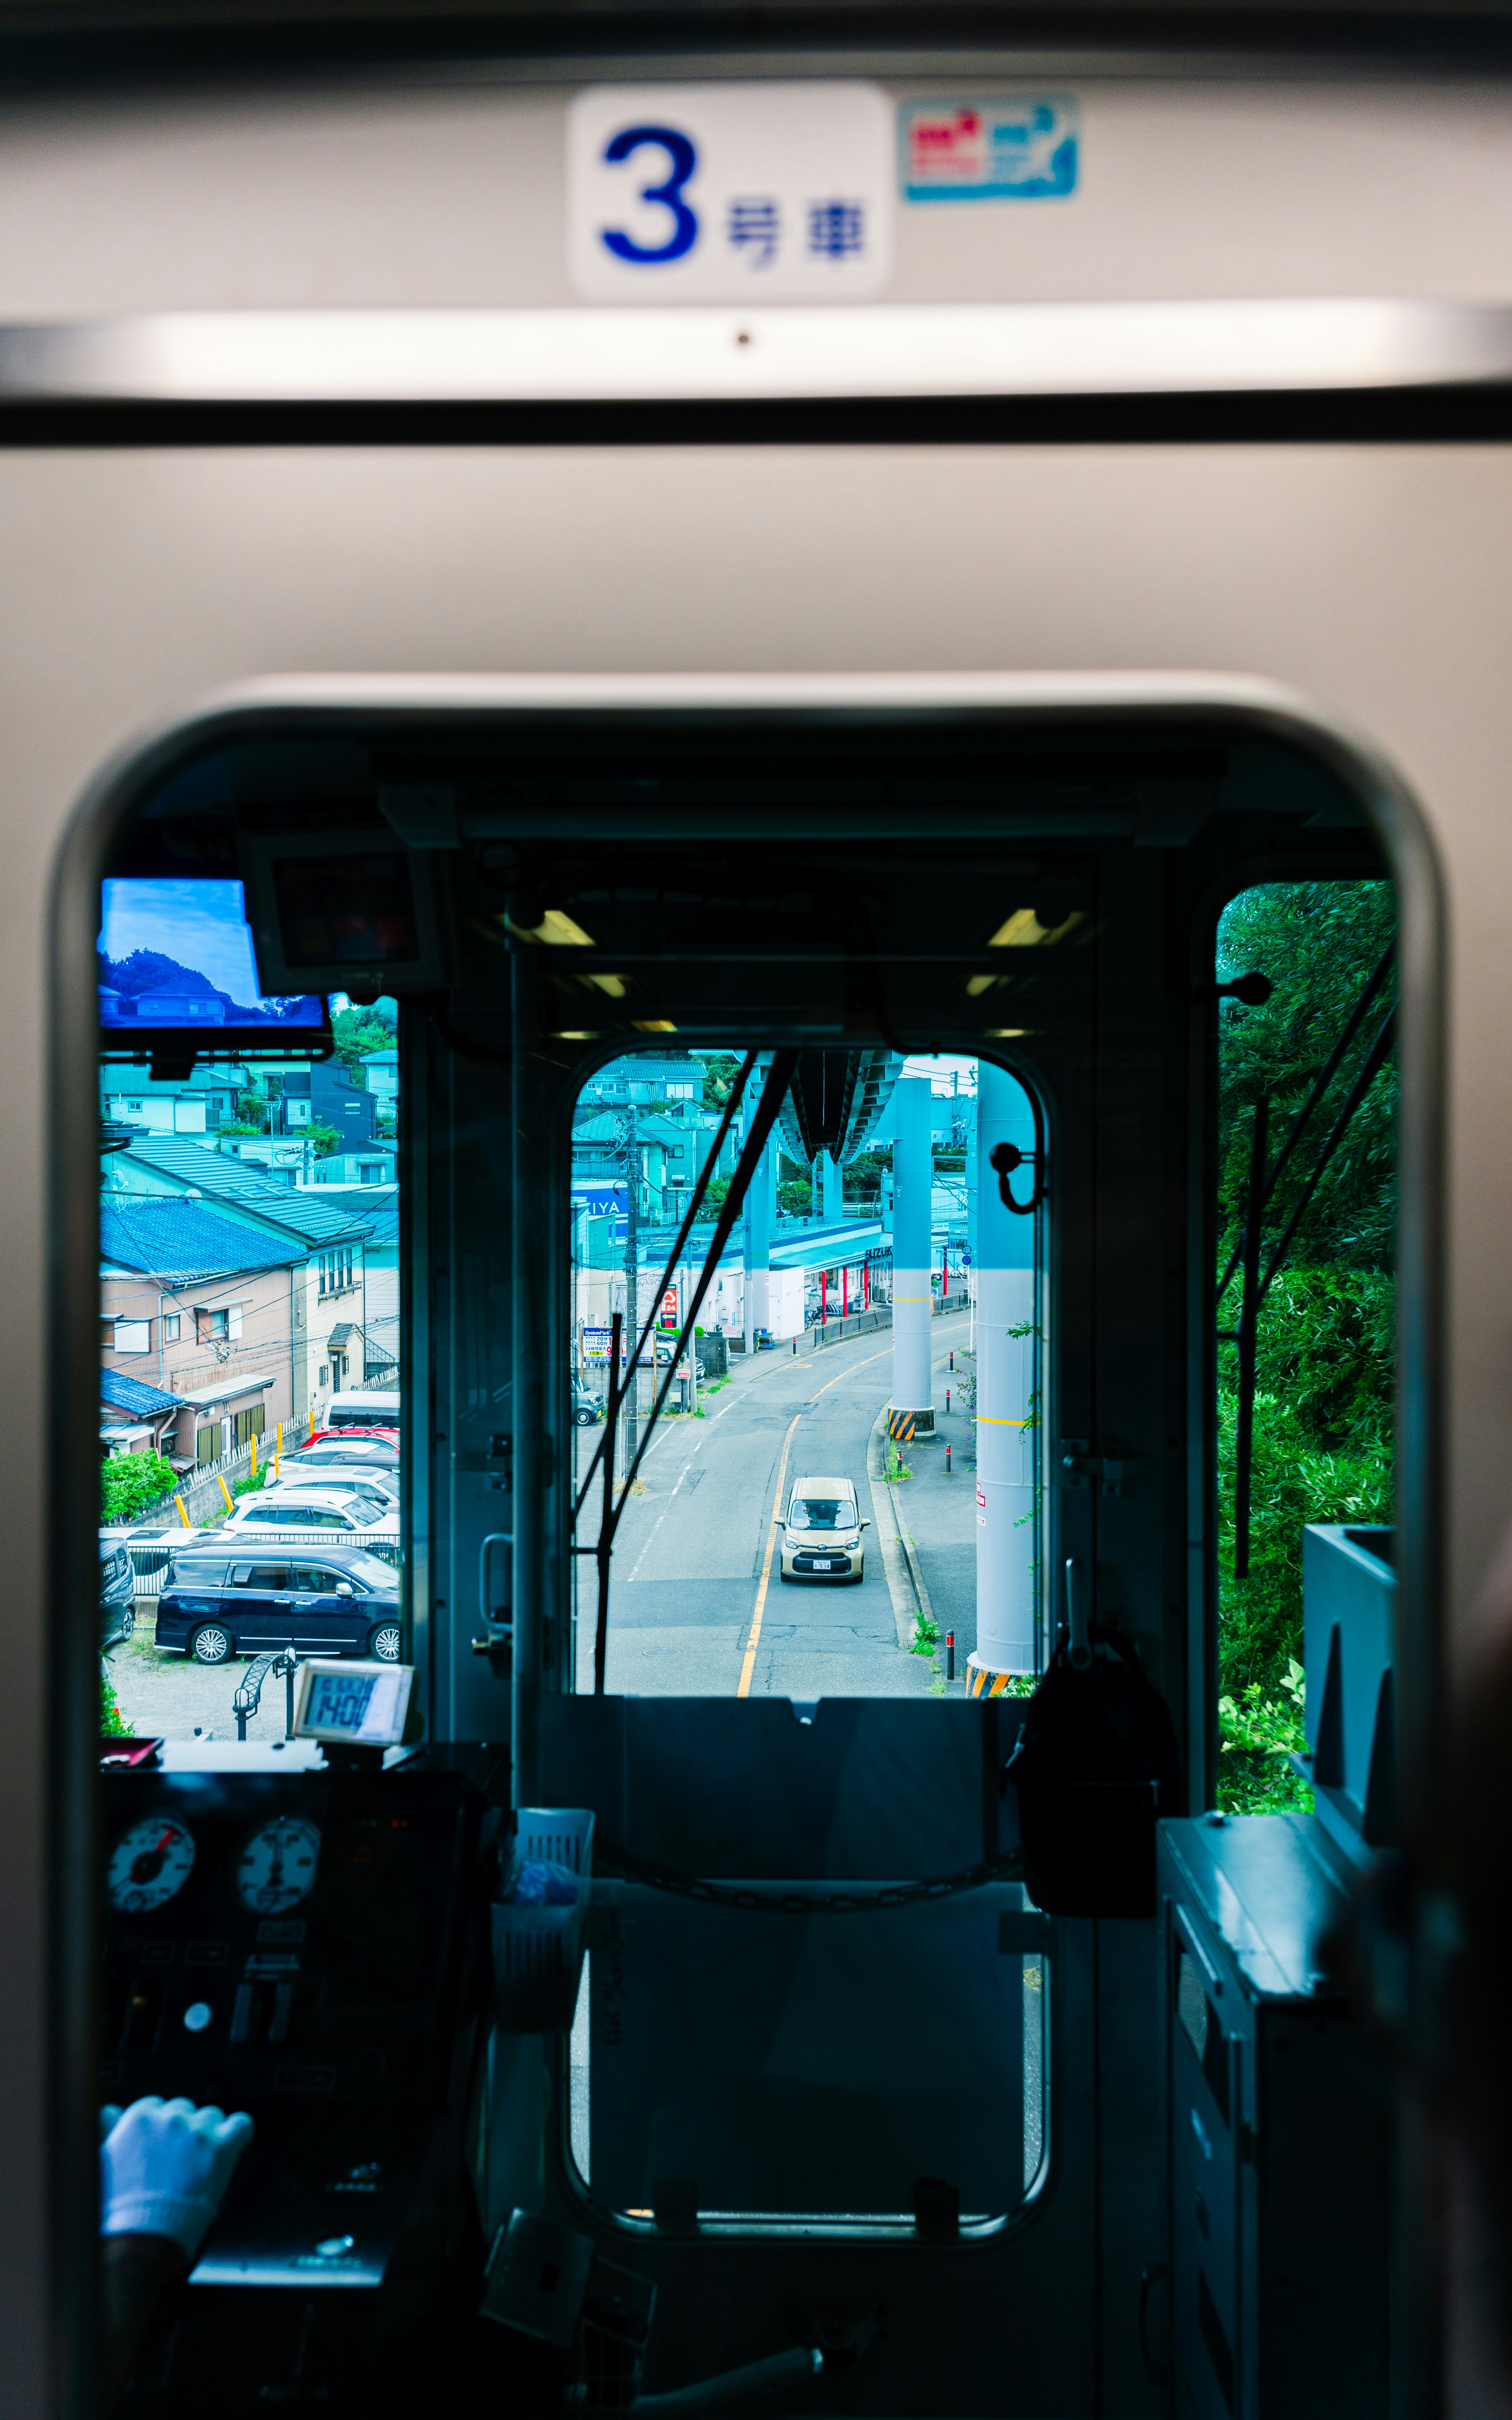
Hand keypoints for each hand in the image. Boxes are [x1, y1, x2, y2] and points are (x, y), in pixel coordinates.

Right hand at [100, 2096, 253, 2258]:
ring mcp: (197, 2132)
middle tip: (179, 2159)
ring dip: (208, 2134)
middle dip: (182, 2131)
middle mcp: (170, 2118)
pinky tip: (233, 2143)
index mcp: (140, 2118)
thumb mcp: (104, 2161)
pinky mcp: (221, 2148)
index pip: (157, 2106)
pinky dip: (239, 2132)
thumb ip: (109, 2130)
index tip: (161, 2144)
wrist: (143, 2235)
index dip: (160, 2127)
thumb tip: (109, 2111)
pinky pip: (242, 2125)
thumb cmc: (120, 2205)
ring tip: (200, 2161)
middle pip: (184, 2111)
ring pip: (211, 2117)